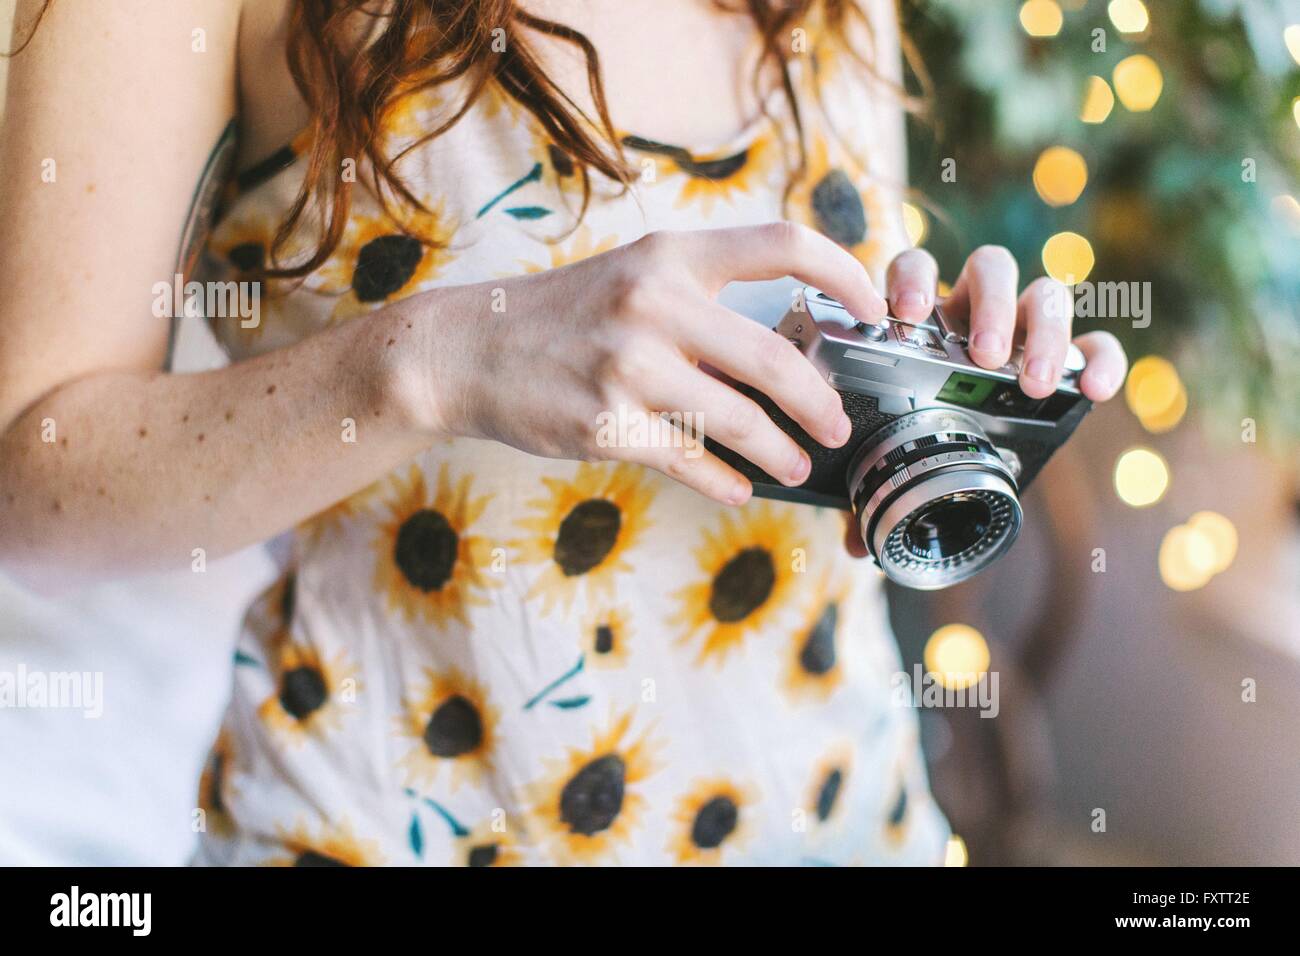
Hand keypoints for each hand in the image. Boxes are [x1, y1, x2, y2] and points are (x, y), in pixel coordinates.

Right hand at [428, 223, 888, 505]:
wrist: (472, 350)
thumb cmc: (564, 314)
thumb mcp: (633, 278)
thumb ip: (704, 302)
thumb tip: (789, 353)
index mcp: (671, 255)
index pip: (783, 244)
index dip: (845, 273)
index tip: (874, 309)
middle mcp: (653, 304)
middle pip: (776, 356)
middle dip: (821, 402)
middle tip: (838, 426)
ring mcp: (628, 368)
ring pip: (739, 422)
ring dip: (782, 453)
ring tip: (799, 467)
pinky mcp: (606, 426)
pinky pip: (690, 462)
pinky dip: (725, 482)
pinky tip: (740, 489)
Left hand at [841, 244, 1128, 557]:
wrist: (964, 448)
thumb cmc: (922, 437)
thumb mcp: (893, 457)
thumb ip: (872, 488)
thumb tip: (856, 544)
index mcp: (921, 321)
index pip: (916, 269)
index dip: (913, 280)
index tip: (908, 315)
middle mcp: (973, 313)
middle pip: (991, 270)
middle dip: (991, 308)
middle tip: (987, 359)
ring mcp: (1025, 327)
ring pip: (1046, 294)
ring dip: (1044, 333)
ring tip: (1035, 382)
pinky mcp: (1071, 355)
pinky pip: (1096, 343)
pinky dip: (1101, 360)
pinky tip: (1098, 391)